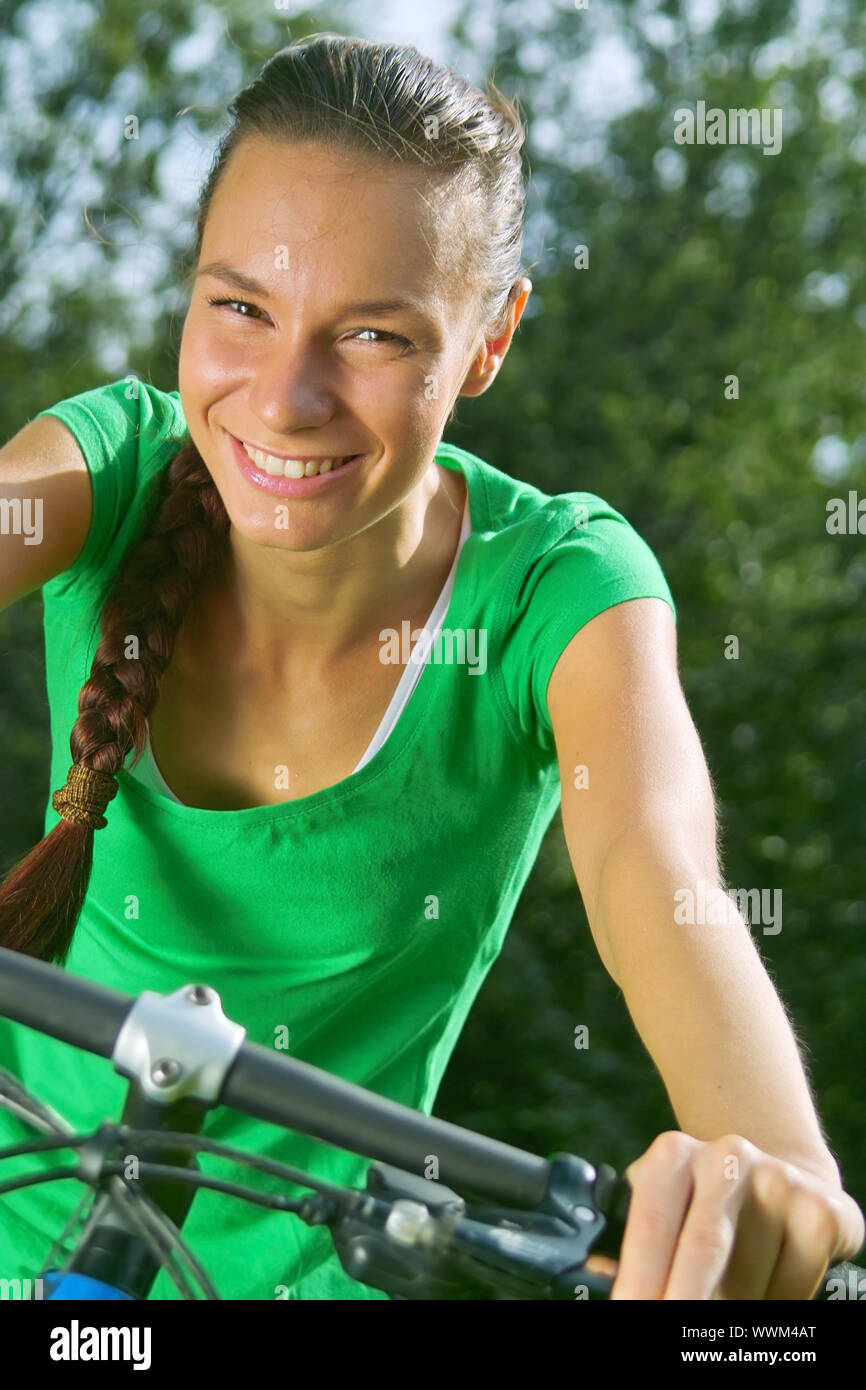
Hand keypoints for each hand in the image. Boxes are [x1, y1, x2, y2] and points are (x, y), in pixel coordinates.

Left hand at [609, 1130, 864, 1299]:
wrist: (782, 1176)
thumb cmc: (704, 1205)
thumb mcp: (666, 1206)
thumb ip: (638, 1241)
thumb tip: (598, 1275)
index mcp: (673, 1156)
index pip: (651, 1223)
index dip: (638, 1275)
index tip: (628, 1309)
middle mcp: (726, 1157)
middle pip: (702, 1249)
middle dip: (682, 1299)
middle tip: (671, 1328)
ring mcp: (778, 1180)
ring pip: (748, 1280)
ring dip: (730, 1307)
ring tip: (725, 1296)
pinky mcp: (818, 1211)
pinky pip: (791, 1288)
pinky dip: (773, 1303)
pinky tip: (767, 1283)